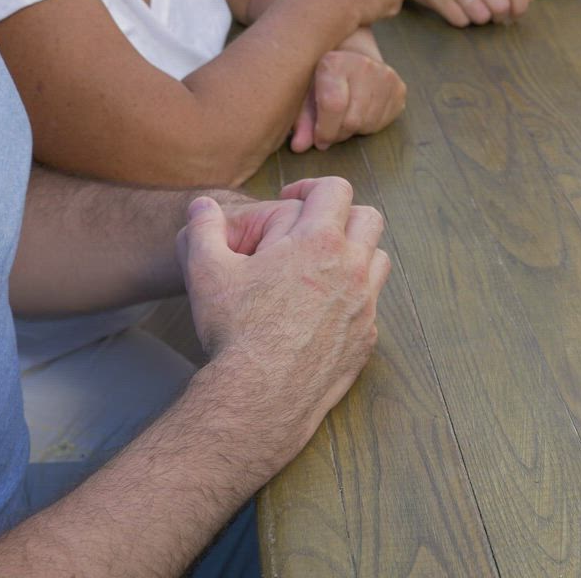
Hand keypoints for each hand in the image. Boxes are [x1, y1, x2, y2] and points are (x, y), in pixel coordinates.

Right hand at [177, 177, 389, 463]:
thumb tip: (202, 204)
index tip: (292, 198)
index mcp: (319, 241)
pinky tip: (325, 307)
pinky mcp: (368, 335)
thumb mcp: (206, 272)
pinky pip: (372, 303)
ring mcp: (366, 303)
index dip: (313, 186)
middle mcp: (352, 267)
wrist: (263, 394)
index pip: (336, 189)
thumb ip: (204, 229)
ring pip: (378, 259)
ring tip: (323, 264)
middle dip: (343, 214)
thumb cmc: (236, 330)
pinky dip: (355, 296)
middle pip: (369, 218)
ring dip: (356, 252)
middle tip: (313, 228)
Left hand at [290, 28, 406, 152]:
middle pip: (352, 120)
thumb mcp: (306, 94)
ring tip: (344, 119)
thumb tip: (299, 147)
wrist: (352, 56)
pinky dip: (369, 125)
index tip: (319, 140)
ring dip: (353, 130)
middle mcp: (364, 66)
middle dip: (338, 133)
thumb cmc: (324, 78)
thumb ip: (303, 120)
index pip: (333, 106)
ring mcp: (385, 77)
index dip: (325, 130)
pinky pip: (384, 122)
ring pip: (368, 124)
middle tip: (331, 132)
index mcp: (335, 63)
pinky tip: (360, 114)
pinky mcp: (399, 88)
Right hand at [393, 0, 532, 26]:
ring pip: (481, 17)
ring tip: (468, 8)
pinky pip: (460, 21)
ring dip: (477, 19)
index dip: (520, 6)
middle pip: (500, 6)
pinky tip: (452, 9)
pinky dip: (459, 21)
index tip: (514, 14)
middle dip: (498, 17)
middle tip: (490, 15)